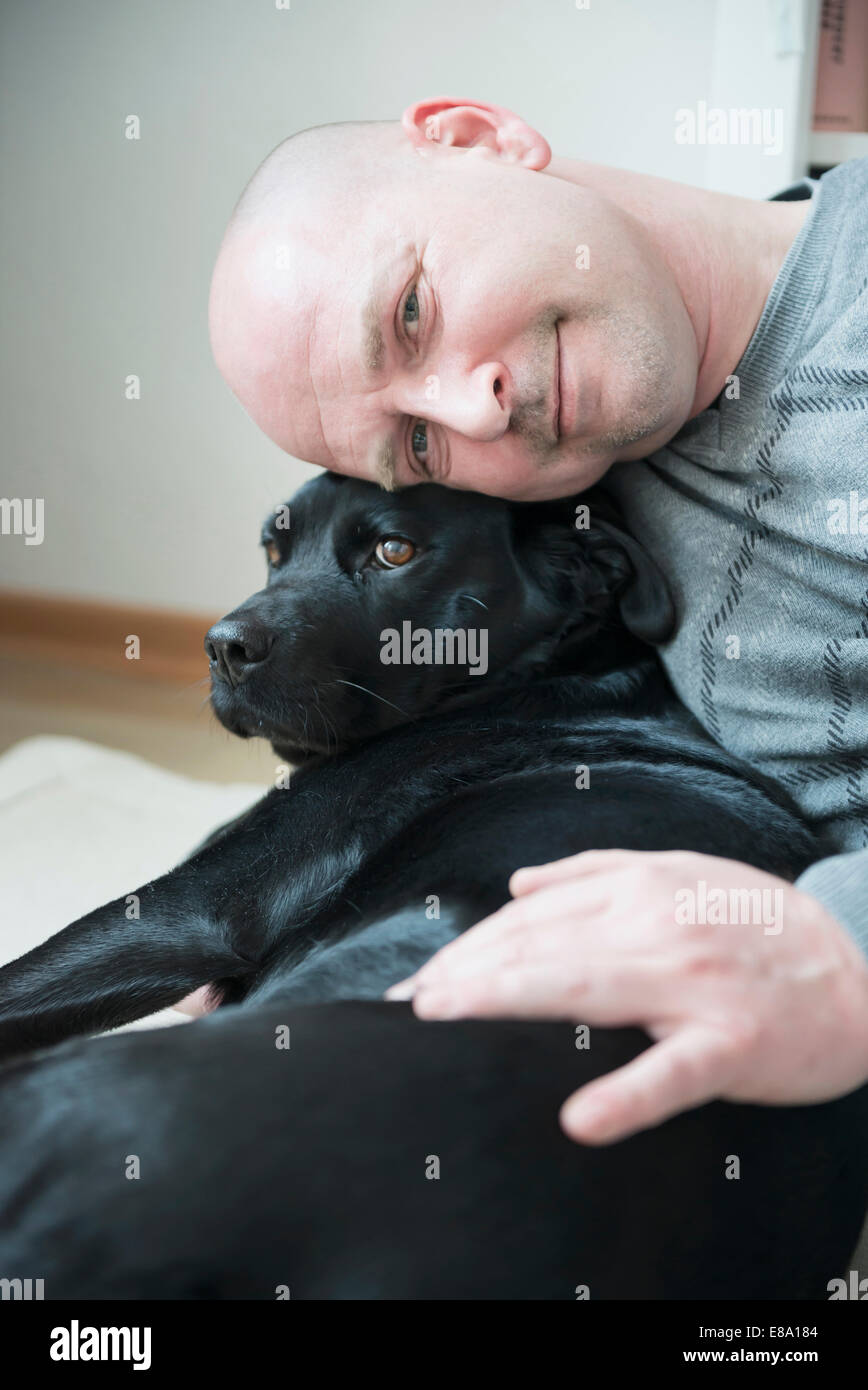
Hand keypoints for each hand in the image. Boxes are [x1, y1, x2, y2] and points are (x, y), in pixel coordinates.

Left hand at [385, 850, 867, 1144]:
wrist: (862, 964)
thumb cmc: (759, 924)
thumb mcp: (681, 871)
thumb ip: (595, 872)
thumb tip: (518, 884)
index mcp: (641, 889)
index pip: (532, 918)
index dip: (469, 948)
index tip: (421, 981)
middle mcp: (657, 926)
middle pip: (541, 945)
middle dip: (465, 972)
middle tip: (406, 1006)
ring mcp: (693, 984)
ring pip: (583, 986)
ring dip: (506, 999)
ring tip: (445, 1017)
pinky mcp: (733, 1043)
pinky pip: (673, 1072)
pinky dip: (627, 1094)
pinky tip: (582, 1119)